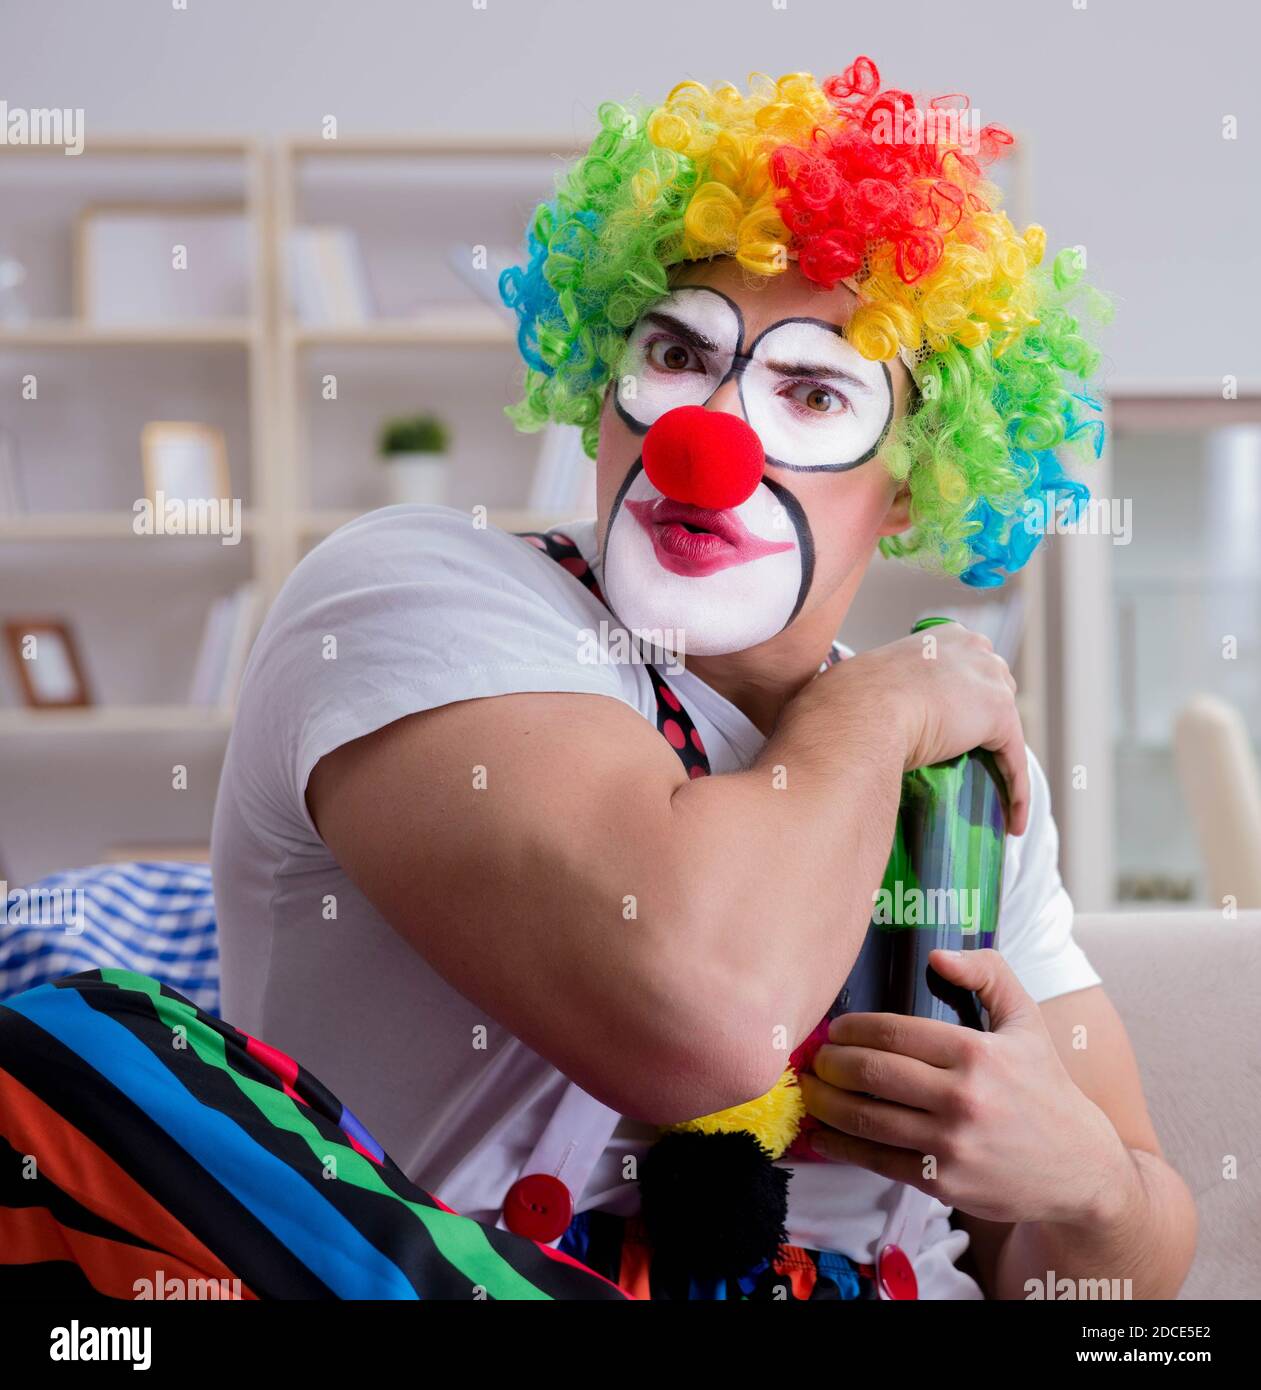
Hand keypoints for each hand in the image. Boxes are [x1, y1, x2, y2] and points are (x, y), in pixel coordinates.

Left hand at [799, 949, 1133, 1225]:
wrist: (1081, 1169)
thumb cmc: (1045, 1087)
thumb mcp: (1027, 1021)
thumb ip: (988, 973)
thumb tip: (937, 955)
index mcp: (976, 1052)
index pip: (892, 1032)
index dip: (851, 1029)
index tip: (834, 1030)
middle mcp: (962, 1097)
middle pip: (870, 1074)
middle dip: (830, 1064)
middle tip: (815, 1059)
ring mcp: (951, 1144)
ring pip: (866, 1119)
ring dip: (825, 1103)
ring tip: (810, 1091)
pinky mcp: (943, 1182)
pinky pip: (877, 1160)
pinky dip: (841, 1146)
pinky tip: (822, 1134)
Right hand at [828, 623, 1028, 833]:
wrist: (858, 712)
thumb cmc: (846, 700)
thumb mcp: (868, 682)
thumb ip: (884, 690)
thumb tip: (863, 714)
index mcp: (942, 635)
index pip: (968, 670)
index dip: (963, 702)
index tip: (954, 730)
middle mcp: (973, 647)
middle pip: (995, 691)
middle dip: (988, 726)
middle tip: (970, 765)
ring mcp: (989, 677)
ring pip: (1007, 728)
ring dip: (1001, 762)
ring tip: (993, 798)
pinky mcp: (998, 713)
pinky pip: (1013, 761)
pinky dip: (1015, 793)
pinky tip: (1013, 823)